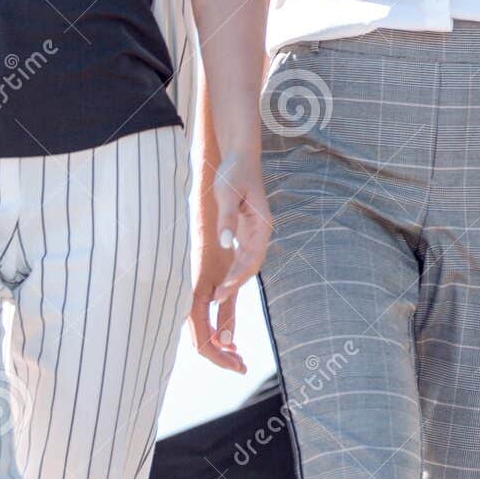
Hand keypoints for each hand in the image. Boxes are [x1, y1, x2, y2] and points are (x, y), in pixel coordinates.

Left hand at [188, 151, 270, 372]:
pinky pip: (237, 267)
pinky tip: (219, 300)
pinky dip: (230, 285)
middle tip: (221, 320)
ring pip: (244, 274)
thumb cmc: (234, 172)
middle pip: (249, 272)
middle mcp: (259, 238)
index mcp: (260, 228)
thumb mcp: (229, 192)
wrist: (241, 157)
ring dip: (234, 294)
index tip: (220, 295)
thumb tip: (225, 241)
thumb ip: (228, 218)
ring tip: (222, 321)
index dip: (236, 279)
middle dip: (236, 295)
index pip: (250, 260)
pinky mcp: (243, 238)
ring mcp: (252, 239)